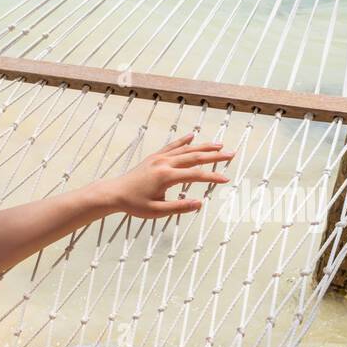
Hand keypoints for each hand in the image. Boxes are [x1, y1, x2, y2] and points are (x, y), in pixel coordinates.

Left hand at [93, 132, 233, 218]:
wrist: (114, 193)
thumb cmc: (134, 204)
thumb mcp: (156, 211)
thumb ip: (179, 207)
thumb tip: (199, 204)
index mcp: (166, 177)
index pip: (196, 175)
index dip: (212, 177)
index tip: (226, 179)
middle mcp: (164, 163)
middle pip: (195, 156)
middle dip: (215, 155)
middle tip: (231, 154)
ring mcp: (159, 158)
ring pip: (186, 149)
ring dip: (203, 146)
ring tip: (219, 145)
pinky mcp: (154, 157)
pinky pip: (172, 146)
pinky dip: (183, 141)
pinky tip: (193, 136)